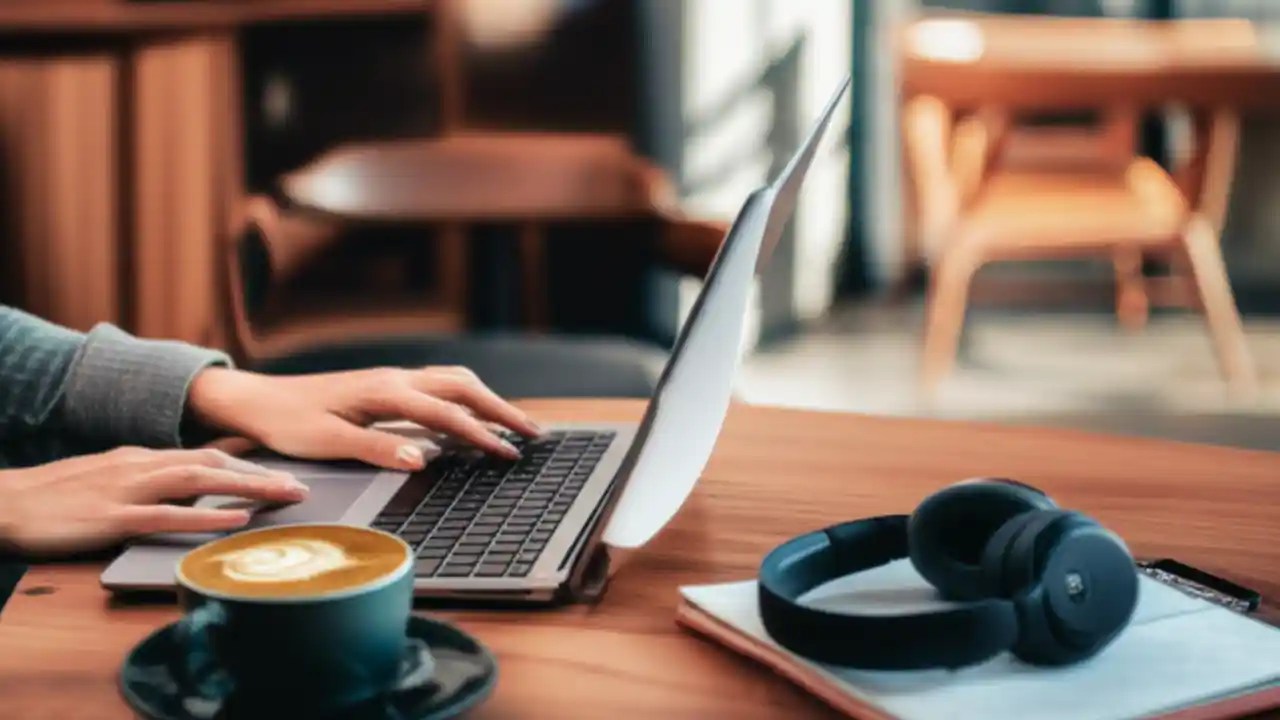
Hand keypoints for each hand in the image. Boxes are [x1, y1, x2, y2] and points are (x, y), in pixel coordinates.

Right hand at [0, 447, 307, 555]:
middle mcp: (141, 466)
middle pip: (213, 464)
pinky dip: (206, 516)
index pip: (205, 454)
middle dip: (261, 474)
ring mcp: (128, 490)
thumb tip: (186, 490)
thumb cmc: (56, 497)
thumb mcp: (109, 479)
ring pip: (200, 481)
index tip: (283, 469)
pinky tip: (236, 520)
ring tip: (286, 496)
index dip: (247, 462)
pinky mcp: (113, 517)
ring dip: (248, 487)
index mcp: (141, 458)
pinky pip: (168, 515)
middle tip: (302, 486)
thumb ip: (148, 481)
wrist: (5, 504)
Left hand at [187, 366, 542, 470]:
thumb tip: (421, 458)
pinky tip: (471, 417)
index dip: (482, 434)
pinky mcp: (386, 387)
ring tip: (515, 425)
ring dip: (488, 400)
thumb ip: (375, 449)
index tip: (509, 453)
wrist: (257, 400)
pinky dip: (466, 399)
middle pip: (464, 387)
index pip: (447, 413)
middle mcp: (395, 379)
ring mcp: (392, 380)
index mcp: (385, 392)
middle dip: (502, 409)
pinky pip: (439, 386)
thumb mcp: (325, 442)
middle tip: (535, 434)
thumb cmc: (287, 422)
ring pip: (454, 381)